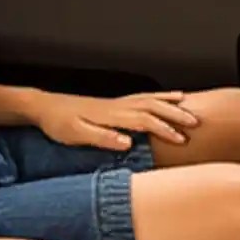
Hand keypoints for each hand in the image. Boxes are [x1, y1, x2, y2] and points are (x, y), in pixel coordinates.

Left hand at [29, 90, 199, 150]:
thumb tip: (128, 142)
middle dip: (174, 114)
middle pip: (151, 106)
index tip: (181, 139)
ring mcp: (115, 103)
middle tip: (195, 123)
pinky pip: (140, 97)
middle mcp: (116, 106)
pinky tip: (164, 98)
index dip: (163, 129)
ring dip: (169, 103)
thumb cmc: (59, 123)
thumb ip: (102, 137)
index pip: (143, 120)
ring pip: (148, 99)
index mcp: (110, 115)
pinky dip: (157, 96)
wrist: (44, 107)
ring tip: (189, 106)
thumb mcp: (76, 134)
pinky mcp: (112, 104)